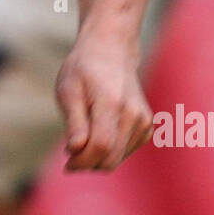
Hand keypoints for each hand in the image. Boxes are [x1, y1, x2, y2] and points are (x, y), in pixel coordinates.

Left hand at [54, 36, 151, 171]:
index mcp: (112, 103)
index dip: (82, 161)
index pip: (101, 145)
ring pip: (117, 158)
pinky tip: (99, 132)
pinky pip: (126, 152)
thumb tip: (75, 149)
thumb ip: (74, 122)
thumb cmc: (84, 70)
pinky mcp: (146, 126)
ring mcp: (143, 120)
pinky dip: (110, 151)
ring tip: (83, 136)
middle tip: (71, 154)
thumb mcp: (68, 91)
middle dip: (87, 163)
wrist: (111, 51)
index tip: (67, 163)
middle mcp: (133, 114)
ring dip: (97, 158)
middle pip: (110, 157)